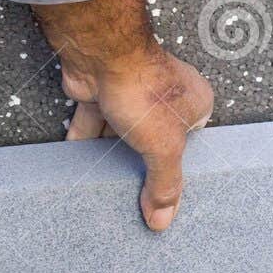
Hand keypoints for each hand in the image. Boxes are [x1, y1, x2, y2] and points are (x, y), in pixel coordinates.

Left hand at [33, 0, 213, 230]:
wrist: (102, 54)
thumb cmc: (143, 87)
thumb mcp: (164, 147)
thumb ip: (164, 184)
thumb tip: (162, 218)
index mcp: (194, 104)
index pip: (189, 147)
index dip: (176, 168)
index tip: (164, 194)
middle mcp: (165, 96)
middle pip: (153, 140)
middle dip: (139, 163)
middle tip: (132, 194)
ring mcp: (131, 92)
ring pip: (121, 133)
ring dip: (110, 154)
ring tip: (103, 183)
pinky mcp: (101, 91)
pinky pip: (93, 123)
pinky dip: (85, 141)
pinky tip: (79, 162)